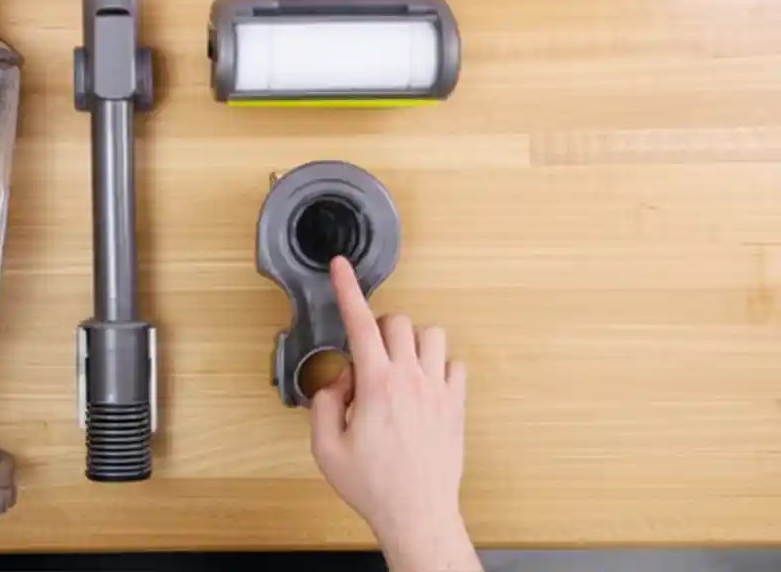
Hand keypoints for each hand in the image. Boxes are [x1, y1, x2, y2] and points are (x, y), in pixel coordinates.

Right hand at [309, 256, 480, 571]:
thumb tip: (338, 381)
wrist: (416, 514)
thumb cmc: (374, 486)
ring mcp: (439, 391)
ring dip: (411, 341)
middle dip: (378, 327)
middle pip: (398, 321)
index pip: (359, 323)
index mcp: (376, 385)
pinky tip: (424, 385)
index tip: (341, 267)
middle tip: (366, 354)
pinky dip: (438, 365)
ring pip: (432, 334)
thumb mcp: (325, 448)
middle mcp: (411, 380)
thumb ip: (324, 403)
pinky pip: (455, 365)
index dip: (347, 289)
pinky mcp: (457, 406)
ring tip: (397, 366)